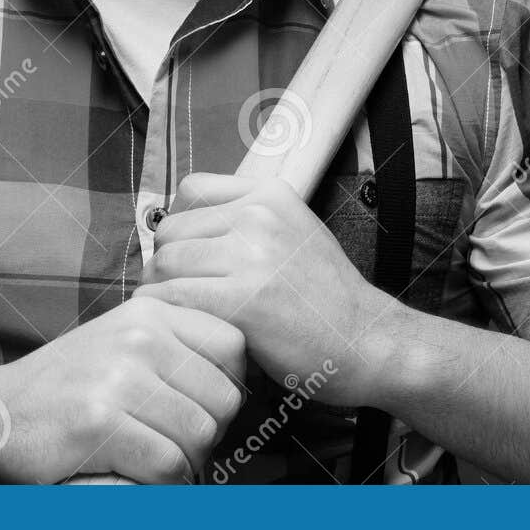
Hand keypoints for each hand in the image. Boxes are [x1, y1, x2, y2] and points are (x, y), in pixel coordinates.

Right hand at [0, 294, 245, 482]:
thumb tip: (240, 385)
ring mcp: (118, 377)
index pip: (234, 347)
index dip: (227, 386)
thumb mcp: (124, 344)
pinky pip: (166, 464)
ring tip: (153, 459)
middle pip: (224, 399)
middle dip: (208, 433)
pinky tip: (132, 472)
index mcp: (151, 313)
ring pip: (200, 435)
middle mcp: (139, 337)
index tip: (198, 405)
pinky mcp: (98, 422)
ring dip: (184, 462)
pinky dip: (159, 482)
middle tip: (173, 443)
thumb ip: (178, 350)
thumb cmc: (68, 387)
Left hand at [139, 172, 400, 407]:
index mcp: (271, 195)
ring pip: (166, 264)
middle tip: (178, 294)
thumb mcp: (295, 233)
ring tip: (182, 314)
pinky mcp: (242, 300)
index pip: (191, 189)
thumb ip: (246, 222)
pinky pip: (173, 299)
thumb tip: (181, 228)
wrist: (366, 340)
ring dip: (163, 292)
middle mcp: (259, 216)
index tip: (189, 254)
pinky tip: (184, 329)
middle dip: (166, 264)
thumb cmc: (326, 298)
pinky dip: (167, 315)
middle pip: (172, 230)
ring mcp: (251, 256)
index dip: (181, 223)